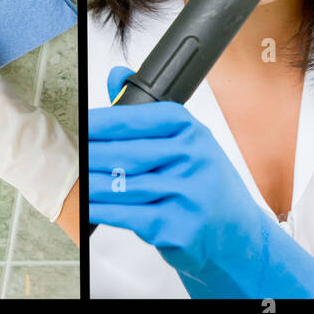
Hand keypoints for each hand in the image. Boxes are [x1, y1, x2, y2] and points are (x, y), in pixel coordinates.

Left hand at [89, 66, 313, 298]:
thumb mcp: (190, 143)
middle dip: (94, 154)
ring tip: (75, 178)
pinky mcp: (177, 228)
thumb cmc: (208, 186)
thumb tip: (116, 76)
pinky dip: (103, 210)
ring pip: (125, 185)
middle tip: (74, 153)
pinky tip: (89, 205)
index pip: (144, 117)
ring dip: (93, 183)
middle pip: (129, 153)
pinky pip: (129, 215)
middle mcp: (194, 160)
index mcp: (194, 133)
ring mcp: (187, 196)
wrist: (239, 237)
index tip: (85, 123)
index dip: (108, 120)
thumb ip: (149, 113)